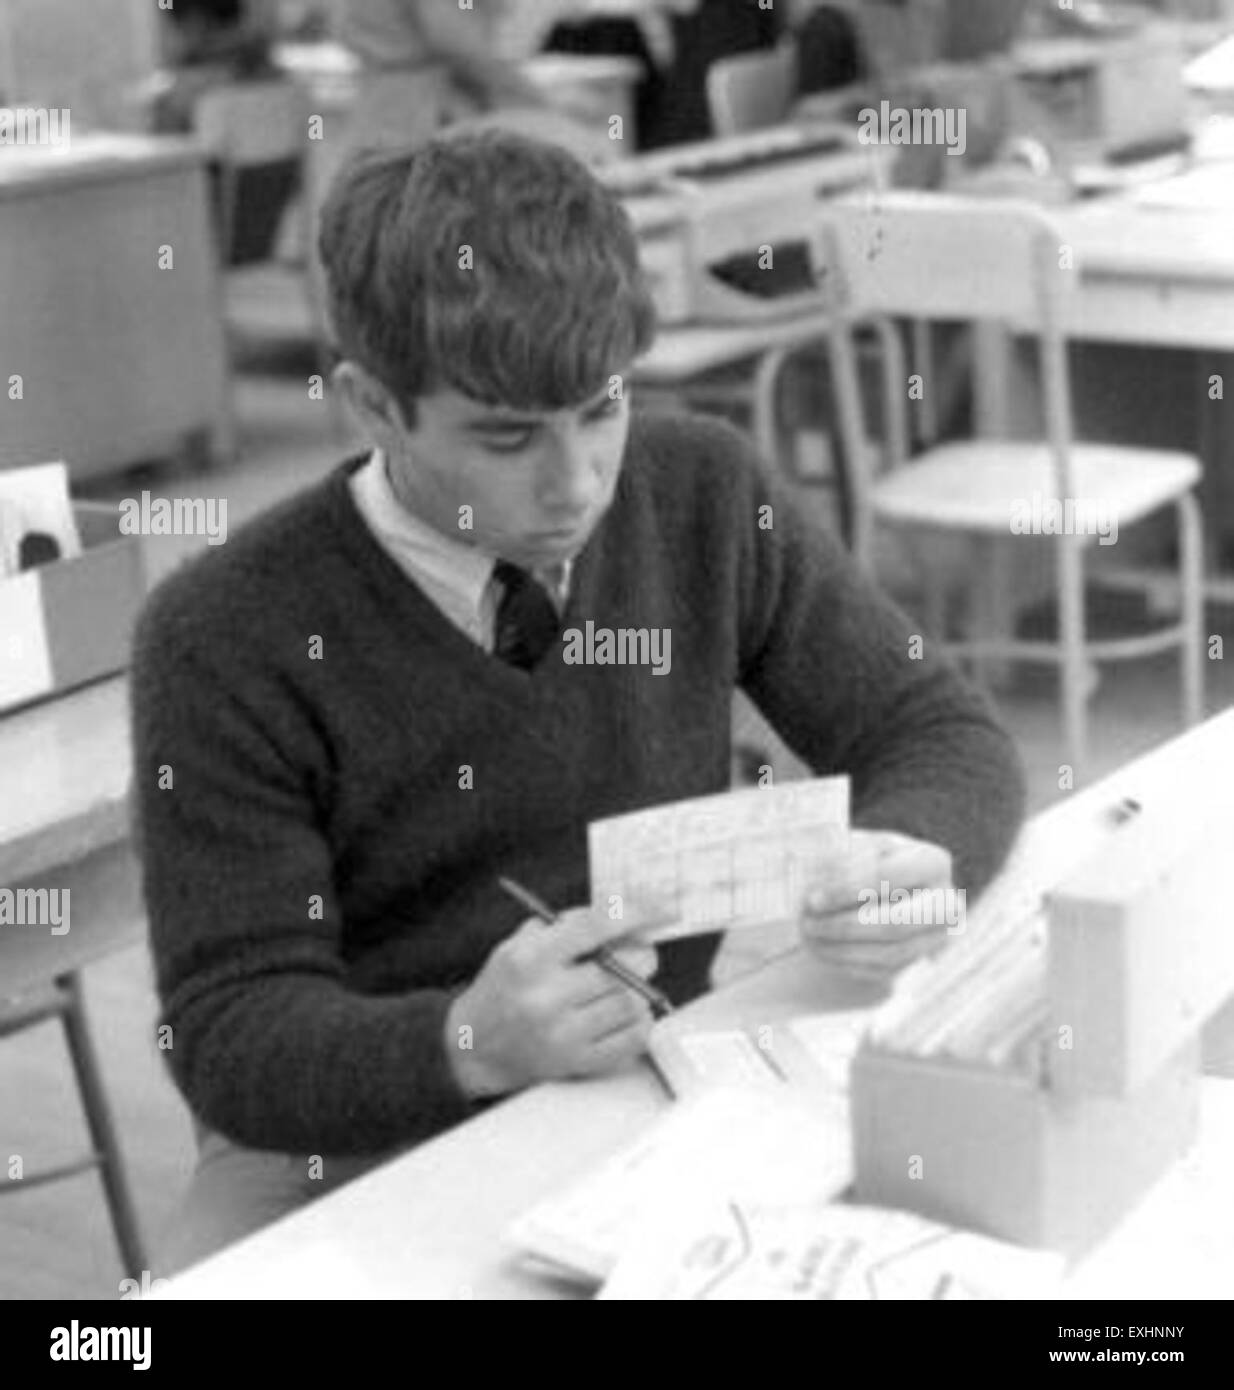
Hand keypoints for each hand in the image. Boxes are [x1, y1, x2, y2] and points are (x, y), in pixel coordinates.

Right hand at [444, 908, 655, 1097]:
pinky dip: (640, 1020)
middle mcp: (546, 998)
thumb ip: (569, 926)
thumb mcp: (520, 942)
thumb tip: (625, 918)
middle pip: (623, 968)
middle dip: (641, 953)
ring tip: (625, 982)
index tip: (659, 909)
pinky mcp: (578, 1062)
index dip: (635, 914)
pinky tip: (625, 1012)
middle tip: (640, 950)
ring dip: (639, 987)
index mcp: (530, 960)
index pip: (594, 928)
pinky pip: (633, 1038)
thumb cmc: (504, 986)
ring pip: (632, 1003)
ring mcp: (563, 1035)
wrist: (474, 1046)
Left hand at [799, 831, 955, 978]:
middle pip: (895, 923)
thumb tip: (811, 870)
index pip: (887, 876)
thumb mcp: (856, 844)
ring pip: (888, 952)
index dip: (847, 889)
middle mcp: (945, 903)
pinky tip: (820, 948)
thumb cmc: (864, 858)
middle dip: (845, 926)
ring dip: (841, 947)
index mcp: (932, 862)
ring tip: (808, 935)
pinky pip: (881, 969)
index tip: (812, 898)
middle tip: (807, 921)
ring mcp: (935, 937)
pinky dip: (846, 961)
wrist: (879, 886)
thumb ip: (837, 854)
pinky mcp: (917, 961)